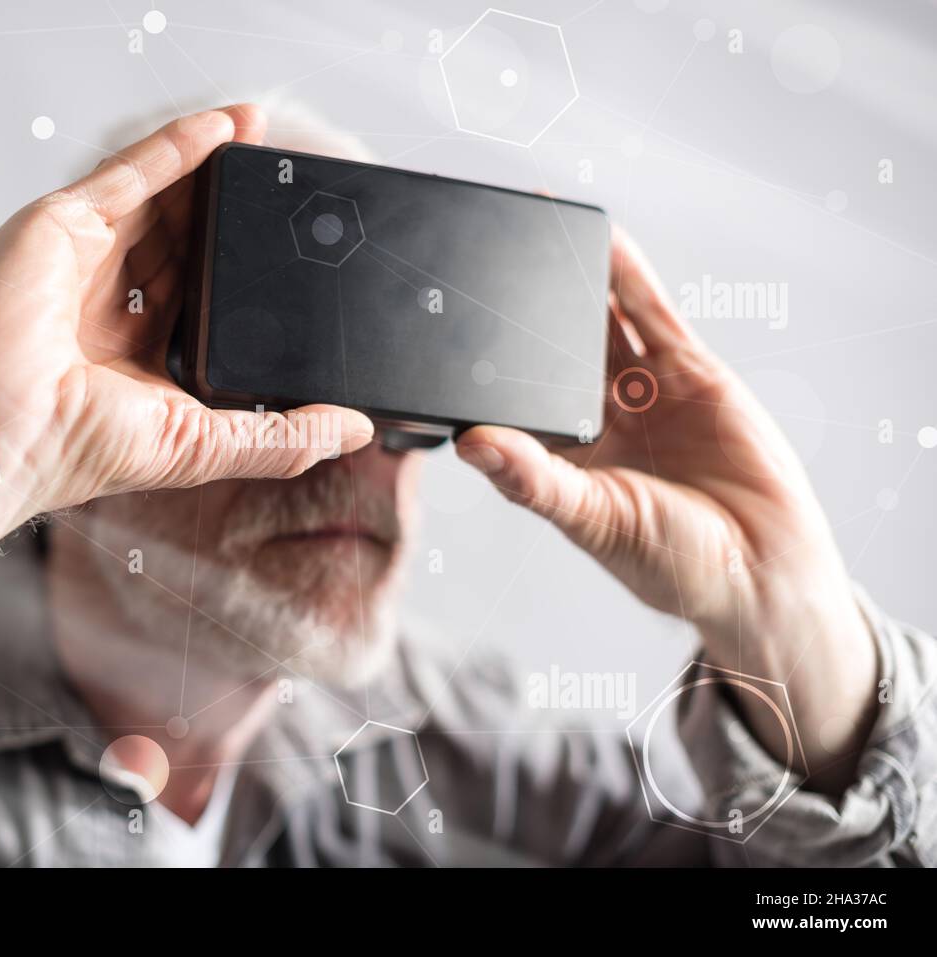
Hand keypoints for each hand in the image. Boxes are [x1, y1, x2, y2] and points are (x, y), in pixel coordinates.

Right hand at [0, 103, 371, 520]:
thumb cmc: (75, 449)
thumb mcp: (206, 447)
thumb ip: (283, 438)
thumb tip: (354, 429)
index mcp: (135, 356)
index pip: (197, 299)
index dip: (240, 274)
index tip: (288, 256)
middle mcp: (107, 305)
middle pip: (179, 243)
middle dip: (228, 214)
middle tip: (281, 183)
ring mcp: (82, 260)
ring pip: (157, 201)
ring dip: (211, 171)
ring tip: (264, 144)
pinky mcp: (62, 225)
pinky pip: (129, 173)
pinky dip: (177, 148)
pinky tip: (223, 128)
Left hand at [456, 228, 876, 788]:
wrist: (764, 572)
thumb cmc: (673, 566)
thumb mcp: (593, 520)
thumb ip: (533, 479)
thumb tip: (470, 442)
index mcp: (561, 458)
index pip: (510, 400)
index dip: (480, 369)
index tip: (440, 330)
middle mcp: (598, 419)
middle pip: (548, 352)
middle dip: (518, 310)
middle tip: (476, 260)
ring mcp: (643, 392)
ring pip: (597, 323)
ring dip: (569, 279)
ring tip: (533, 231)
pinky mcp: (690, 372)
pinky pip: (652, 315)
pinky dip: (627, 276)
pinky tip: (602, 241)